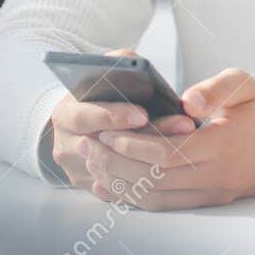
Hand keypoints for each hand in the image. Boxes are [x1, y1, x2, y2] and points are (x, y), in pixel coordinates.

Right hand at [43, 50, 186, 191]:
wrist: (83, 120)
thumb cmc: (100, 92)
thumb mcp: (105, 72)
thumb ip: (119, 64)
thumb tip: (138, 67)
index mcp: (65, 114)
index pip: (85, 117)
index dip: (114, 115)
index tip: (143, 114)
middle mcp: (66, 146)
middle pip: (104, 150)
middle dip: (145, 140)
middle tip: (182, 128)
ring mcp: (77, 171)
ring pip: (117, 174)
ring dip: (153, 162)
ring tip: (189, 148)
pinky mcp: (92, 187)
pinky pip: (122, 189)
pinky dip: (148, 179)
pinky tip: (177, 167)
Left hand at [76, 67, 254, 209]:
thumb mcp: (244, 83)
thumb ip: (214, 88)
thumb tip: (185, 101)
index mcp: (222, 146)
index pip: (168, 154)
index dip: (133, 145)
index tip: (106, 131)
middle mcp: (216, 177)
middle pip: (154, 180)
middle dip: (116, 164)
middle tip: (87, 146)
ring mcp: (212, 193)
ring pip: (156, 199)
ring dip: (120, 184)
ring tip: (91, 164)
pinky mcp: (209, 201)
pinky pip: (165, 206)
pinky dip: (134, 198)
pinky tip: (110, 186)